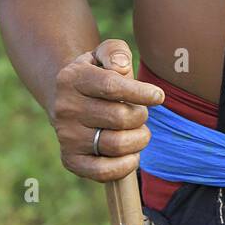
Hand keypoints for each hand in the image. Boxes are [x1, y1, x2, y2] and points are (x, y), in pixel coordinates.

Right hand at [50, 39, 165, 181]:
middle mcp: (65, 108)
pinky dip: (125, 166)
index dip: (140, 93)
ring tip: (139, 131)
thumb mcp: (104, 52)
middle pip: (118, 118)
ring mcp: (66, 136)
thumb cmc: (97, 73)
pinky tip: (132, 155)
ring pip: (115, 145)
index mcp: (72, 78)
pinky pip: (102, 172)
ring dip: (139, 139)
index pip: (111, 87)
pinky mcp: (70, 159)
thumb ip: (116, 52)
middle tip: (141, 113)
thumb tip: (122, 68)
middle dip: (141, 115)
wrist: (67, 97)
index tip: (159, 97)